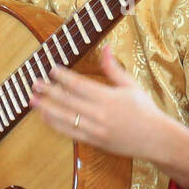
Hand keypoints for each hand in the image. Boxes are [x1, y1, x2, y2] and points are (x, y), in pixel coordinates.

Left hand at [30, 45, 188, 188]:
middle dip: (49, 90)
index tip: (51, 69)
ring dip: (46, 107)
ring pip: (65, 117)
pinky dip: (55, 124)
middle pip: (68, 100)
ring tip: (32, 99)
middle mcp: (100, 114)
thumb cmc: (144, 109)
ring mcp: (96, 129)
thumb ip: (113, 68)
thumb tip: (105, 47)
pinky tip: (44, 116)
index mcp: (109, 97)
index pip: (80, 84)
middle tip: (34, 82)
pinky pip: (69, 132)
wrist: (156, 139)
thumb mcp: (131, 86)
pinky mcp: (94, 141)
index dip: (63, 76)